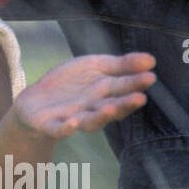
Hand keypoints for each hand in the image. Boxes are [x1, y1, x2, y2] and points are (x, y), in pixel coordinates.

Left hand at [12, 52, 155, 138]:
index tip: (150, 77)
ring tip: (110, 108)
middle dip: (125, 104)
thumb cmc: (71, 83)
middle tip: (140, 97)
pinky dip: (65, 129)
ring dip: (100, 116)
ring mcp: (73, 118)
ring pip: (90, 121)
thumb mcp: (95, 66)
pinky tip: (72, 124)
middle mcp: (92, 109)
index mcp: (105, 95)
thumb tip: (152, 59)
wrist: (37, 100)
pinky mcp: (51, 125)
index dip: (136, 84)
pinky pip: (59, 129)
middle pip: (111, 108)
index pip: (123, 90)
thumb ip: (121, 65)